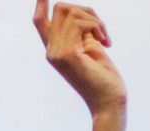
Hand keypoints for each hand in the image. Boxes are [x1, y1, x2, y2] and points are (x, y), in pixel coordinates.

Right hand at [34, 0, 125, 115]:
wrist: (109, 102)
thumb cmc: (104, 78)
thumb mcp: (91, 48)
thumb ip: (82, 32)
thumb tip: (81, 12)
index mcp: (55, 50)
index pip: (39, 21)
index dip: (41, 4)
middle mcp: (51, 51)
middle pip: (60, 8)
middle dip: (86, 10)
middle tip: (101, 30)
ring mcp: (57, 53)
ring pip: (72, 12)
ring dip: (95, 20)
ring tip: (105, 38)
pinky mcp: (67, 54)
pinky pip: (80, 24)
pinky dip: (97, 27)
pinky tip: (106, 42)